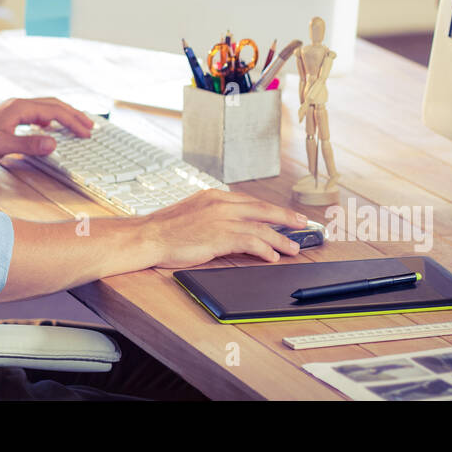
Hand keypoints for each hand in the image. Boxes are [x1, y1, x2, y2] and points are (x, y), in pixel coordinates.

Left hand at [0, 97, 93, 164]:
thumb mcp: (1, 146)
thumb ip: (27, 144)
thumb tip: (53, 143)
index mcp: (19, 107)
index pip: (54, 110)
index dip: (72, 121)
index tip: (86, 132)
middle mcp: (18, 104)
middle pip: (53, 104)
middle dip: (73, 115)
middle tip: (90, 127)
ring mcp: (13, 109)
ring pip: (46, 107)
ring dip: (63, 115)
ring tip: (77, 125)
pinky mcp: (9, 116)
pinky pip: (37, 113)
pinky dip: (51, 119)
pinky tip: (51, 128)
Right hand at [139, 190, 308, 268]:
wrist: (148, 236)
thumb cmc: (164, 229)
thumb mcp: (191, 212)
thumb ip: (211, 215)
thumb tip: (227, 225)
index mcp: (214, 195)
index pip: (249, 201)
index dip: (269, 209)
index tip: (282, 214)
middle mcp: (221, 203)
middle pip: (263, 209)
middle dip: (286, 217)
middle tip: (303, 223)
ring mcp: (222, 219)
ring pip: (262, 227)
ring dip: (281, 239)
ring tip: (294, 248)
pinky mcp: (220, 236)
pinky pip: (252, 242)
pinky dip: (266, 249)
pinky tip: (273, 256)